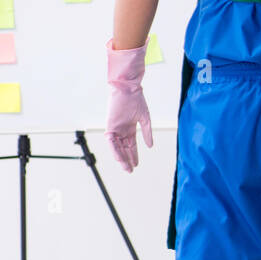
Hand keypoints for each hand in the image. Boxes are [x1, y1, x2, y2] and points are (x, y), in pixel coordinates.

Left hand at [105, 40, 152, 171]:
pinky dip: (114, 150)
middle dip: (127, 160)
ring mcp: (115, 128)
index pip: (131, 145)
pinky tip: (119, 158)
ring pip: (116, 147)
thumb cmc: (137, 100)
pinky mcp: (109, 126)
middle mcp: (121, 130)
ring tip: (126, 167)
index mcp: (129, 128)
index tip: (137, 165)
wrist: (128, 88)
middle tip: (130, 170)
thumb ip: (147, 133)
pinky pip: (110, 142)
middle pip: (123, 149)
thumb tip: (151, 147)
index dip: (134, 155)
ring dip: (120, 158)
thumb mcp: (145, 119)